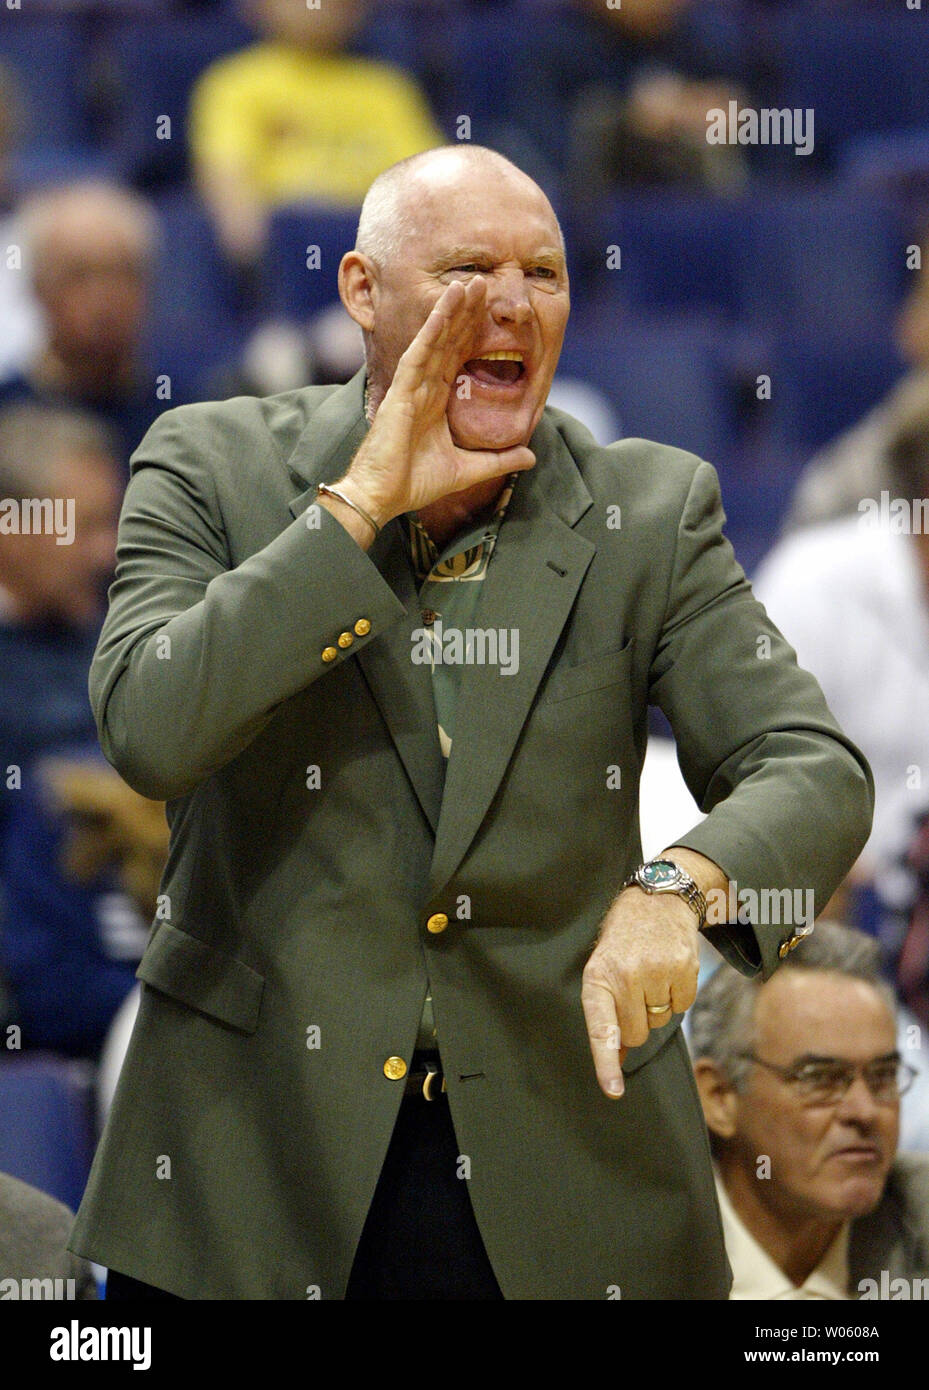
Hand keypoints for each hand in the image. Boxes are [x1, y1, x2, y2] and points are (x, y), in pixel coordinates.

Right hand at [334, 277, 535, 525]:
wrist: (384, 497)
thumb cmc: (415, 483)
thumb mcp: (468, 470)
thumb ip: (498, 461)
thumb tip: (530, 456)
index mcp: (437, 401)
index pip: (458, 357)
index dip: (473, 332)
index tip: (490, 308)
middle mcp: (424, 387)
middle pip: (448, 341)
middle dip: (465, 312)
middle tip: (483, 281)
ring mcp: (412, 386)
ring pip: (434, 339)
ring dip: (450, 310)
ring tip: (467, 282)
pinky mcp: (401, 390)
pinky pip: (419, 352)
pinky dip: (432, 328)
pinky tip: (445, 307)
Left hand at [581, 889, 700, 1098]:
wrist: (657, 900)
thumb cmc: (624, 943)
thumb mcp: (603, 969)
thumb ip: (607, 1015)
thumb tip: (619, 1061)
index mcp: (597, 977)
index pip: (601, 1028)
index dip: (606, 1062)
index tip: (613, 1091)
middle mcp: (625, 976)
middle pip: (636, 1034)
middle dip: (637, 1021)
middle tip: (634, 989)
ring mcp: (656, 972)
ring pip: (660, 1022)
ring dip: (657, 1006)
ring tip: (651, 973)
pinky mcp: (684, 969)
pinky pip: (682, 1007)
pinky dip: (677, 996)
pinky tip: (668, 971)